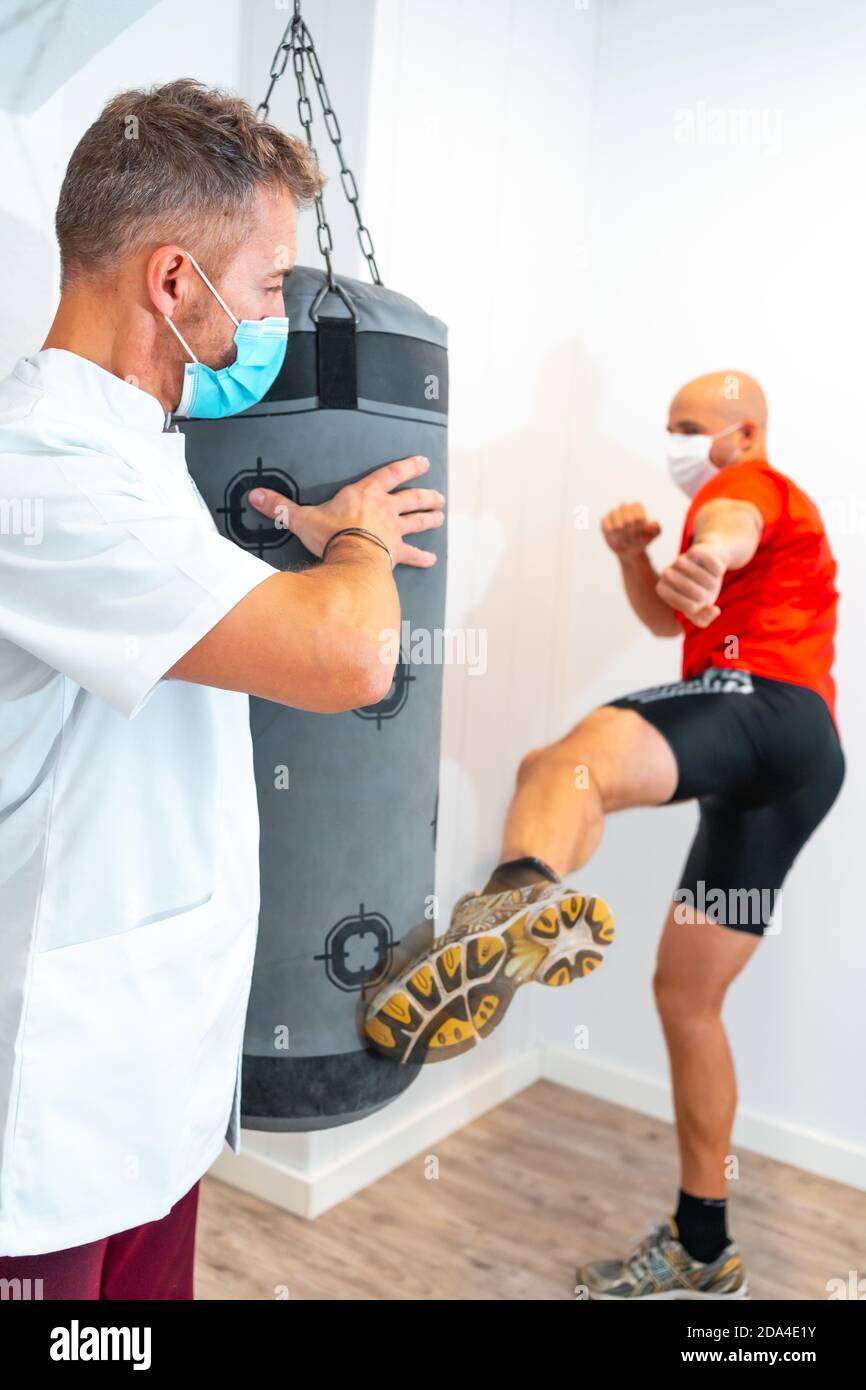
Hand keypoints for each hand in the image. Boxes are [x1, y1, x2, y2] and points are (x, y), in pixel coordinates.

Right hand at [247, 455, 444, 568]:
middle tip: (438, 496)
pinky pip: (413, 555)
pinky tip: (431, 560)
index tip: (423, 462)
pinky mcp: (397, 553)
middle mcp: (385, 509)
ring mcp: (394, 532)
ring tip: (440, 515)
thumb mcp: (302, 518)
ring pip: (418, 522)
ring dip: (430, 518)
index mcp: (365, 494)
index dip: (408, 467)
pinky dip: (422, 557)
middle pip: (411, 498)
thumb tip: (254, 496)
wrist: (350, 558)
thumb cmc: (329, 536)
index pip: (390, 474)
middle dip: (425, 496)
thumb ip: (280, 507)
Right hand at [601, 503, 661, 557]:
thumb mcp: (653, 534)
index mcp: (637, 507)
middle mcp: (624, 507)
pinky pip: (608, 528)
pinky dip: (613, 536)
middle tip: (633, 539)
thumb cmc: (642, 539)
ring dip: (624, 537)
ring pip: (618, 525)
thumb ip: (657, 528)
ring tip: (626, 541)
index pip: (639, 517)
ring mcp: (614, 513)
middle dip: (632, 534)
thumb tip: (651, 524)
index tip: (641, 536)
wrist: (630, 548)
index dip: (640, 529)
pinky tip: (616, 539)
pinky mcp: (605, 521)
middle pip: (629, 520)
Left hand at [655, 540, 727, 627]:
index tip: (699, 600)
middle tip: (708, 588)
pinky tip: (713, 568)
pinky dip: (718, 569)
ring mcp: (680, 561)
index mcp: (663, 590)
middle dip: (709, 593)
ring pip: (705, 579)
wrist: (708, 564)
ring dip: (714, 581)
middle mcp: (667, 574)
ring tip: (711, 578)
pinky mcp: (696, 551)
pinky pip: (714, 566)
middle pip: (699, 595)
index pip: (689, 608)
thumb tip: (714, 609)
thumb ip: (703, 619)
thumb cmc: (699, 590)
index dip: (700, 606)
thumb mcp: (698, 610)